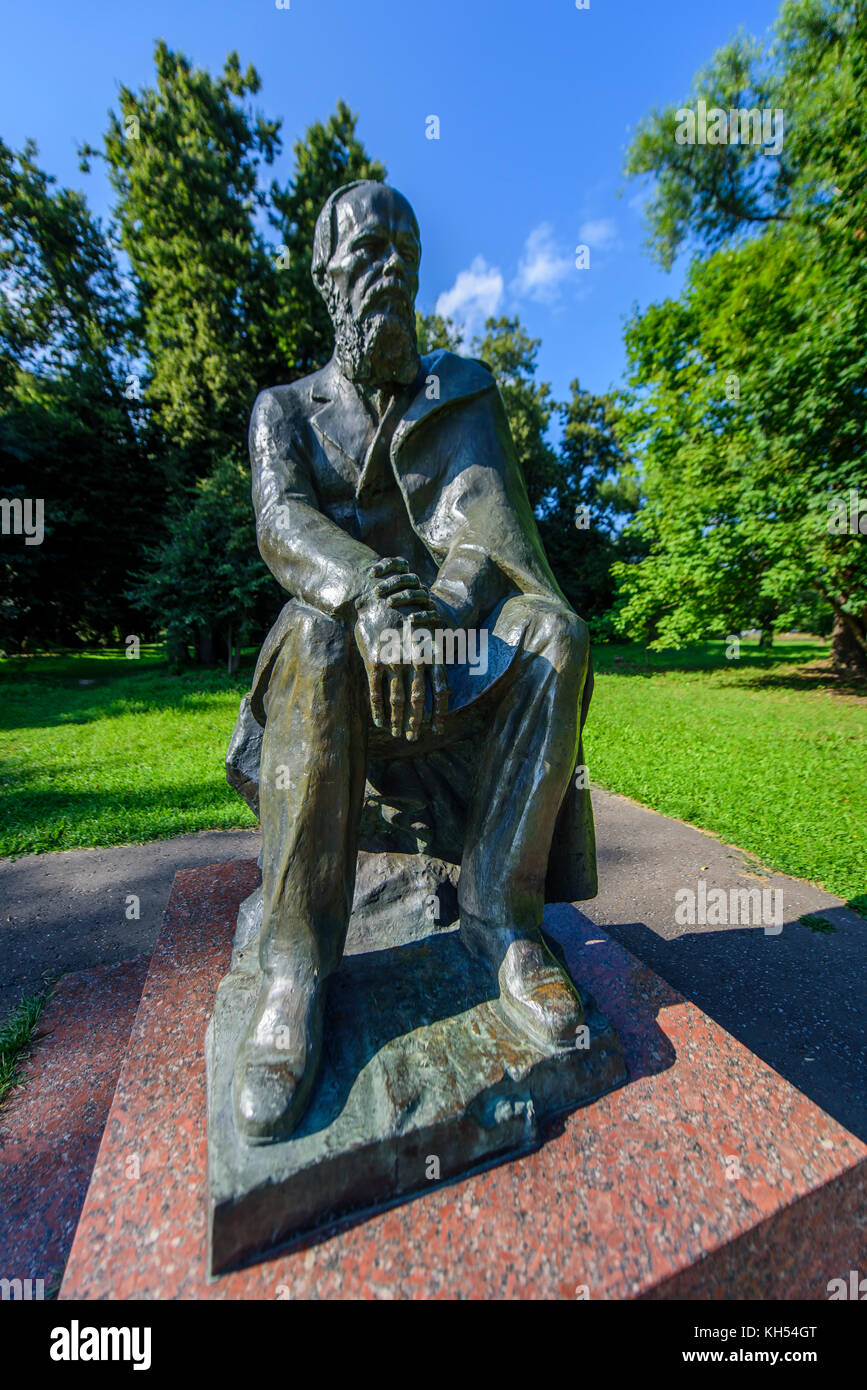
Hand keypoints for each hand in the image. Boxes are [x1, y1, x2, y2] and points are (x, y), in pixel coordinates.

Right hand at [354, 557, 449, 739]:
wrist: (376, 596)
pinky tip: (381, 722)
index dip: (440, 713)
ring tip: (398, 734)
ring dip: (398, 721)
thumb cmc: (404, 616)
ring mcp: (395, 661)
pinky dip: (379, 711)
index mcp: (432, 653)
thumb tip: (443, 687)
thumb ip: (434, 659)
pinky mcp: (375, 661)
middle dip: (417, 723)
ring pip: (398, 700)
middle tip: (414, 738)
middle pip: (419, 700)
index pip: (441, 690)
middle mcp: (415, 659)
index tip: (438, 729)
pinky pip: (377, 693)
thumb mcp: (426, 633)